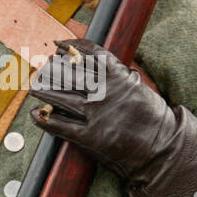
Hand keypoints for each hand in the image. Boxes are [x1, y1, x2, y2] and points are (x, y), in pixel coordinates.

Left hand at [29, 37, 175, 179]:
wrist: (162, 150)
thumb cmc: (153, 118)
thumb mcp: (138, 87)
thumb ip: (118, 74)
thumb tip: (96, 61)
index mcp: (119, 76)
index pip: (88, 53)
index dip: (69, 47)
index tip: (57, 46)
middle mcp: (105, 92)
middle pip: (69, 73)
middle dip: (51, 69)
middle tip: (42, 68)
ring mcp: (96, 114)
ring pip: (60, 97)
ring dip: (43, 90)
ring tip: (34, 87)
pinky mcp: (90, 137)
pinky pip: (60, 125)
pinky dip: (44, 119)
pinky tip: (35, 114)